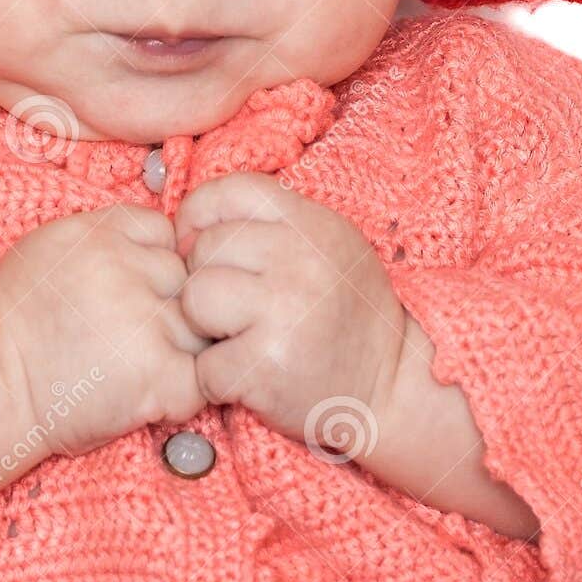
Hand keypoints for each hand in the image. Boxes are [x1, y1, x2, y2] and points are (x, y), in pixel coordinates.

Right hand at [0, 203, 207, 460]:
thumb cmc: (11, 329)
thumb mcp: (44, 253)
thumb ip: (101, 241)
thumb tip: (155, 243)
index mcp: (98, 232)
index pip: (163, 233)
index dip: (154, 266)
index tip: (130, 293)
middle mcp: (125, 267)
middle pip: (187, 279)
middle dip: (170, 308)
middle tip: (130, 339)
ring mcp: (145, 319)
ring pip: (199, 328)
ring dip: (180, 351)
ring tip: (135, 369)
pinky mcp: (156, 373)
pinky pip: (201, 380)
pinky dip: (181, 394)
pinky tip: (147, 398)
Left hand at [172, 173, 409, 453]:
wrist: (392, 390)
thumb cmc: (347, 317)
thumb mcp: (327, 248)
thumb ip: (270, 227)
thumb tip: (188, 229)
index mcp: (312, 224)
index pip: (229, 191)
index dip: (199, 217)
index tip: (201, 247)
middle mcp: (299, 260)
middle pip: (204, 248)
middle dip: (208, 280)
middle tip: (240, 309)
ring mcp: (282, 312)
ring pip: (195, 298)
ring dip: (206, 327)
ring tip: (242, 339)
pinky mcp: (265, 366)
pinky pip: (203, 363)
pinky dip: (219, 379)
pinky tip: (252, 377)